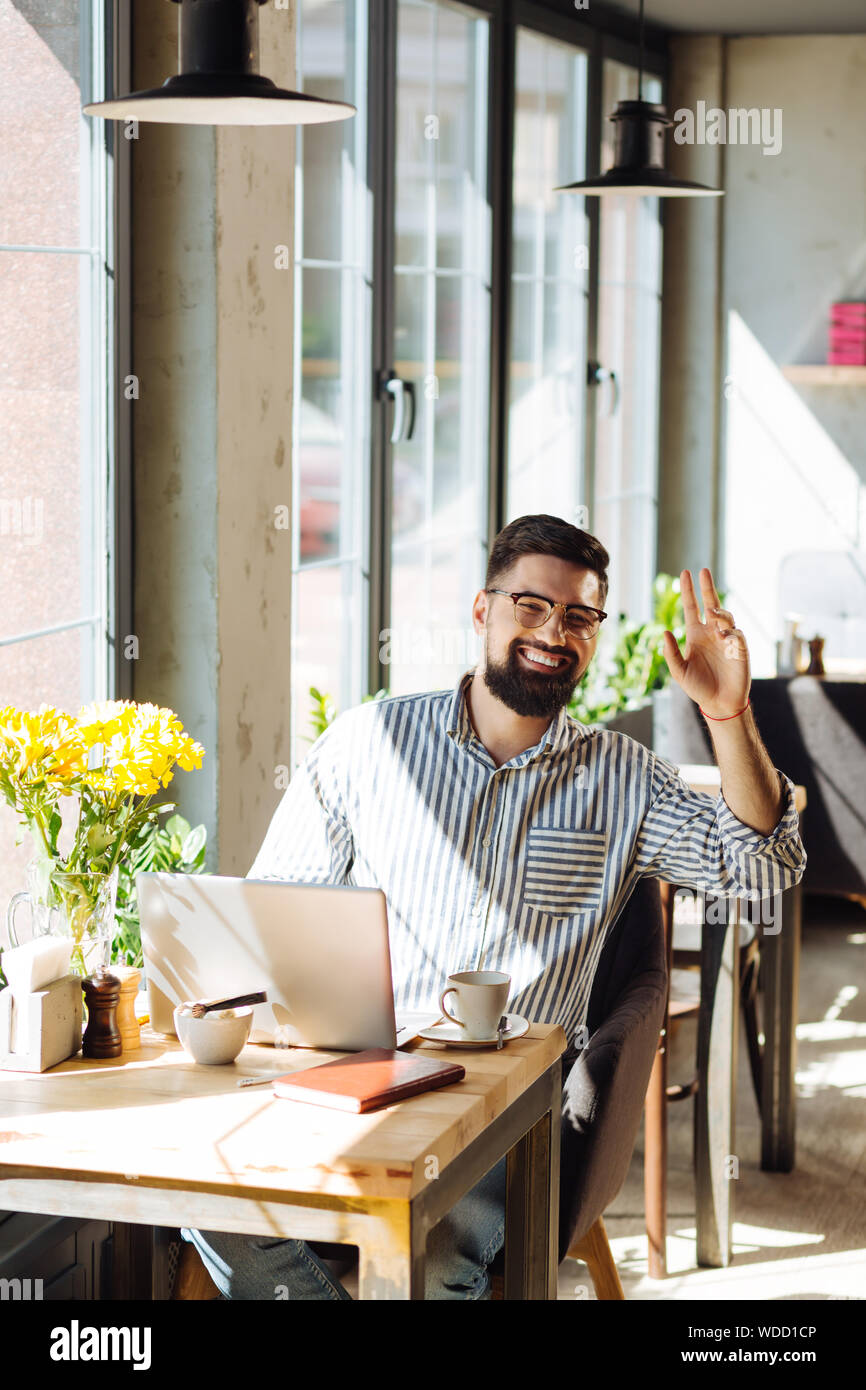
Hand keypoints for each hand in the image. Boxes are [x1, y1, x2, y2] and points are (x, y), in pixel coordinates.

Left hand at [662, 568, 749, 717]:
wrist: (719, 703)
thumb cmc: (698, 687)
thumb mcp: (679, 671)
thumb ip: (671, 653)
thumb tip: (665, 631)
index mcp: (696, 635)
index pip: (691, 607)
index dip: (688, 591)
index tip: (685, 574)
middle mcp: (712, 633)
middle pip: (711, 604)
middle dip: (707, 587)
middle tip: (703, 570)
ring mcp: (727, 639)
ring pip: (725, 616)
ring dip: (718, 612)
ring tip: (711, 613)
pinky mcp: (740, 649)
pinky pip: (736, 634)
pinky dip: (729, 631)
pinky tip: (721, 634)